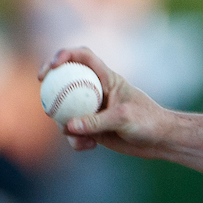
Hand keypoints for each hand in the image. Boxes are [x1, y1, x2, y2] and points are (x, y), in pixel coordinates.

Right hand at [38, 47, 171, 157]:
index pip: (84, 58)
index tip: (54, 65)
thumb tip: (67, 126)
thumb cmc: (148, 122)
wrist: (159, 140)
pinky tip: (91, 147)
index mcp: (107, 79)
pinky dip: (76, 140)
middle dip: (51, 82)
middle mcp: (97, 91)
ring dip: (64, 123)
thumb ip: (96, 122)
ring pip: (65, 111)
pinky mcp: (92, 127)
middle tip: (42, 87)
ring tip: (81, 138)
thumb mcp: (123, 118)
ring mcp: (92, 109)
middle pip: (66, 80)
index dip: (66, 55)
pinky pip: (74, 132)